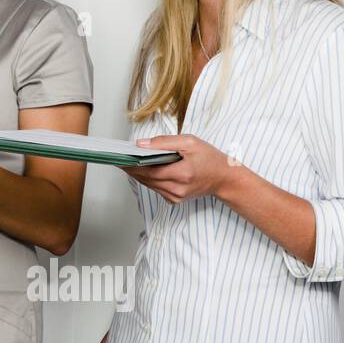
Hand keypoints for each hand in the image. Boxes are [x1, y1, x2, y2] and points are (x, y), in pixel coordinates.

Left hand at [122, 134, 240, 203]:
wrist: (225, 179)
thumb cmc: (210, 158)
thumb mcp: (190, 142)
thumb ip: (164, 142)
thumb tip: (141, 144)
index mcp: (182, 174)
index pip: (149, 170)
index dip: (132, 163)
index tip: (119, 156)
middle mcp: (177, 189)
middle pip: (146, 178)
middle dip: (131, 167)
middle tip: (118, 156)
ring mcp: (176, 197)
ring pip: (148, 184)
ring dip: (137, 173)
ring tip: (126, 160)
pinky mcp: (175, 200)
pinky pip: (155, 188)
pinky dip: (148, 178)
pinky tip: (142, 169)